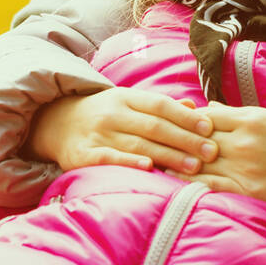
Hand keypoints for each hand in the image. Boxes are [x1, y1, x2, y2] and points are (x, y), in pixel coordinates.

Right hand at [22, 88, 217, 174]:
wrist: (54, 123)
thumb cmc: (105, 114)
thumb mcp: (130, 103)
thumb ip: (161, 107)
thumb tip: (196, 109)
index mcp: (127, 97)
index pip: (161, 105)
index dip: (186, 117)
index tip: (210, 128)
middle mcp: (113, 113)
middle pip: (155, 126)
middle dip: (186, 140)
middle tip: (211, 152)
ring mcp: (97, 134)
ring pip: (138, 144)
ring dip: (169, 155)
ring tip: (194, 166)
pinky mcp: (83, 155)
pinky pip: (109, 158)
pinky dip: (130, 162)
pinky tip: (150, 168)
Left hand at [164, 104, 265, 231]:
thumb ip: (246, 115)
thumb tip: (214, 109)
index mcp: (255, 119)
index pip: (208, 115)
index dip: (187, 119)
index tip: (172, 122)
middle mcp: (246, 141)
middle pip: (198, 138)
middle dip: (175, 139)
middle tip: (152, 140)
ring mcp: (246, 168)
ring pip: (199, 163)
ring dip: (175, 162)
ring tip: (153, 161)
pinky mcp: (250, 192)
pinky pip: (210, 188)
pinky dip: (188, 185)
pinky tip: (172, 184)